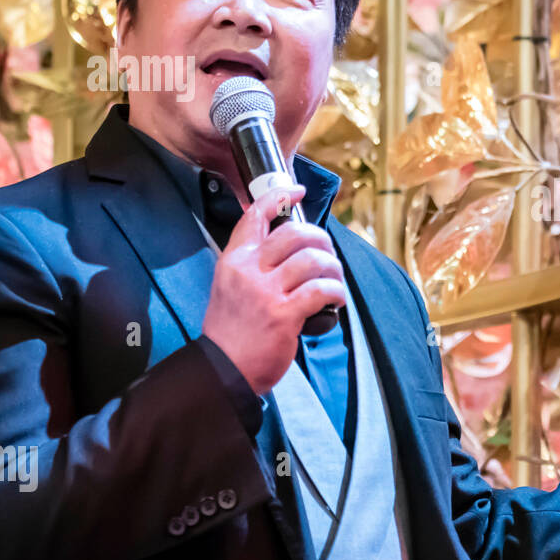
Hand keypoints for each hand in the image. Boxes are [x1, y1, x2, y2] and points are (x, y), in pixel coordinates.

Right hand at [201, 184, 347, 394]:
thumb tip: (290, 249)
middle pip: (294, 233)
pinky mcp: (283, 314)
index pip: (255, 216)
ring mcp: (266, 292)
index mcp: (234, 261)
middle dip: (321, 238)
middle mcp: (248, 271)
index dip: (279, 196)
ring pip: (313, 259)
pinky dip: (336, 292)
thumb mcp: (230, 287)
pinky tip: (336, 299)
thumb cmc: (232, 331)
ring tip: (334, 279)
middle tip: (327, 254)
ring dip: (333, 267)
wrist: (223, 369)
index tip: (298, 190)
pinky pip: (321, 290)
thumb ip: (253, 265)